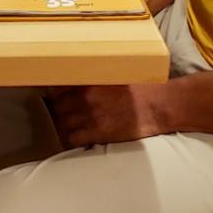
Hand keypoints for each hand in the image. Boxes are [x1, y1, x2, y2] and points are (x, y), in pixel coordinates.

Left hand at [47, 84, 169, 147]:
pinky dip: (74, 138)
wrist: (157, 105)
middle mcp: (85, 97)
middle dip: (60, 109)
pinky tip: (80, 136)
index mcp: (88, 81)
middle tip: (65, 112)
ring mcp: (90, 115)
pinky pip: (73, 138)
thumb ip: (94, 77)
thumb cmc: (139, 88)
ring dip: (65, 124)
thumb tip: (79, 76)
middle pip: (57, 106)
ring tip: (73, 125)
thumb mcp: (114, 75)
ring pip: (62, 122)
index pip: (57, 86)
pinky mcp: (97, 132)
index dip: (54, 92)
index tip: (56, 95)